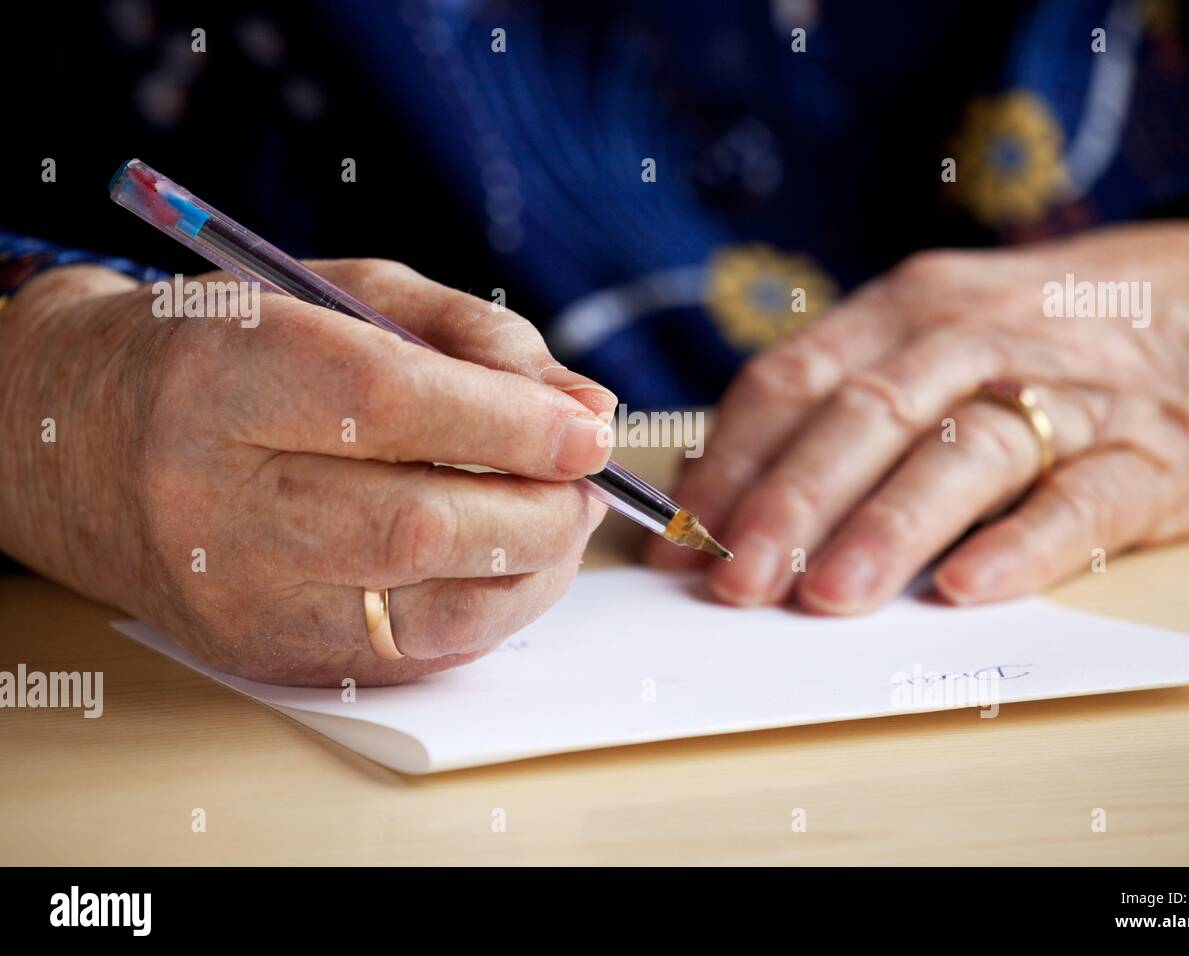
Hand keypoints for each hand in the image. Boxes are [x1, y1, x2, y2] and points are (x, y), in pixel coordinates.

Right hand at [0, 259, 615, 684]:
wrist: (77, 443)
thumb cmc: (228, 352)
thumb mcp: (344, 297)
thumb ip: (473, 337)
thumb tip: (586, 410)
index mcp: (226, 374)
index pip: (390, 406)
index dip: (512, 423)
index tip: (590, 430)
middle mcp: (218, 497)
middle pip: (418, 526)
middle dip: (540, 509)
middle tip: (584, 482)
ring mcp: (237, 593)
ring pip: (428, 610)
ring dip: (532, 570)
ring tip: (558, 520)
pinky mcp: (262, 654)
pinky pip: (412, 656)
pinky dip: (487, 611)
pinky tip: (503, 563)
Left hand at [648, 213, 1188, 611]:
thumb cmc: (1046, 339)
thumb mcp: (941, 336)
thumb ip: (847, 403)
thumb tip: (732, 497)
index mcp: (910, 310)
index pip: (795, 377)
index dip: (730, 459)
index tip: (681, 535)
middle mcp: (978, 337)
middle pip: (867, 415)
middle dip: (791, 501)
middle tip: (735, 580)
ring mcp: (1067, 390)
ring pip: (964, 452)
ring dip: (888, 525)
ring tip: (829, 595)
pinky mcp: (1149, 449)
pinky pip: (1082, 498)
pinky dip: (1023, 545)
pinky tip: (969, 589)